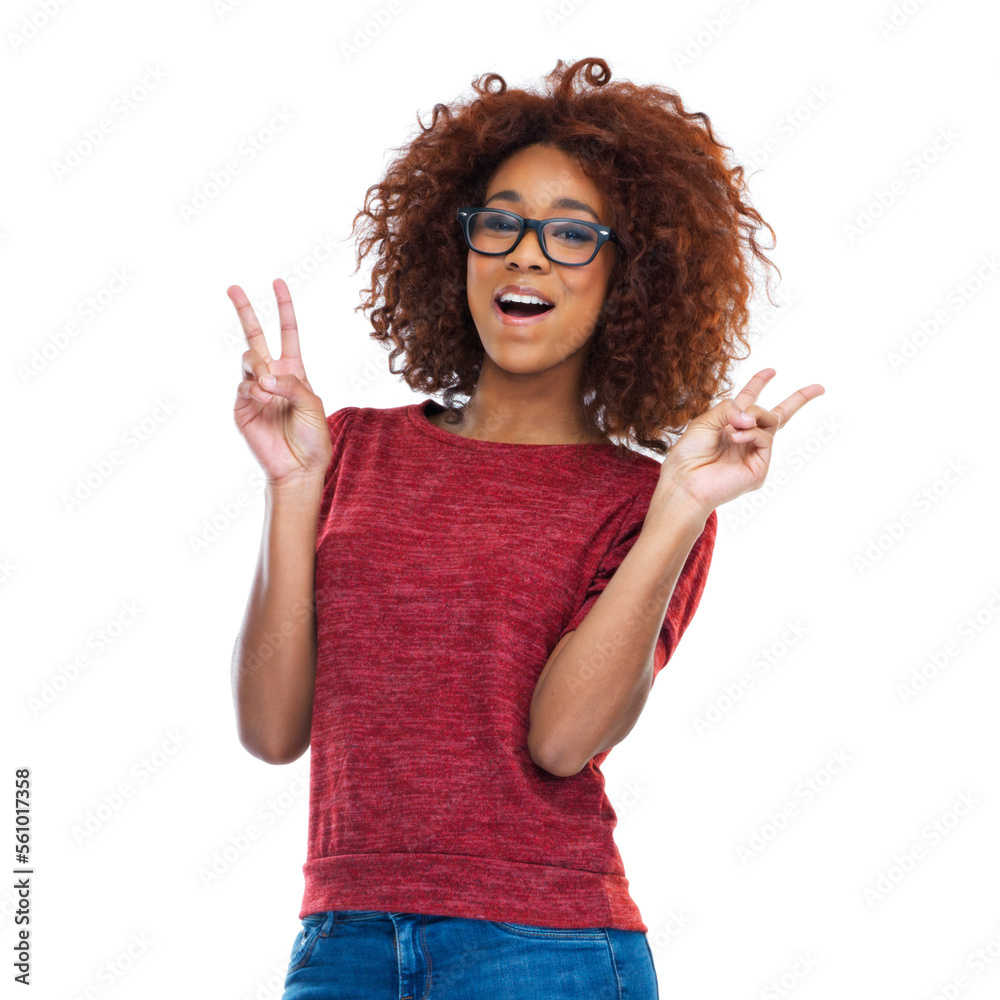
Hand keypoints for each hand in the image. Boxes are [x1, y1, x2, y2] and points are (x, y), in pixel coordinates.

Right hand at [229, 278, 332, 488]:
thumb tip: (263, 375)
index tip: (277, 282)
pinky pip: (244, 385)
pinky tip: (266, 402)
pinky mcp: (241, 405)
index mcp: (294, 371)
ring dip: (260, 370)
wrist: (298, 467)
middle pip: (255, 335)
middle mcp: (272, 376)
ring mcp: (254, 389)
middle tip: (232, 286)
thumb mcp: (313, 404)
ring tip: (271, 390)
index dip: (283, 308)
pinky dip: (256, 391)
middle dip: (244, 310)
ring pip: (248, 360)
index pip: (287, 332)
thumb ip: (292, 383)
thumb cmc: (312, 438)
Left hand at [657, 368, 824, 516]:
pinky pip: (765, 438)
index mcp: (729, 425)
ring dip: (755, 416)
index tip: (771, 371)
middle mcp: (745, 438)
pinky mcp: (760, 468)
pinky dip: (751, 433)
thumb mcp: (705, 421)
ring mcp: (755, 453)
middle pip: (777, 415)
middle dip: (799, 399)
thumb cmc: (688, 455)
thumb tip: (752, 416)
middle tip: (820, 387)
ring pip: (771, 420)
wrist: (685, 482)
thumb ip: (729, 409)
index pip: (748, 402)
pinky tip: (735, 438)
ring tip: (735, 428)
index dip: (758, 384)